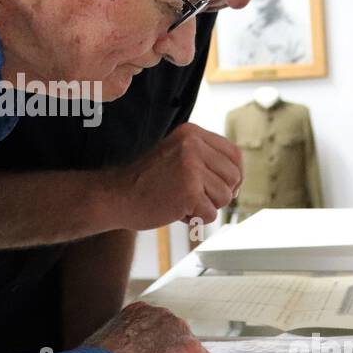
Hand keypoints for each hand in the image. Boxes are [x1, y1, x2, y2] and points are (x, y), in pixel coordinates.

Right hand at [109, 123, 242, 229]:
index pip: (234, 154)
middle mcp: (192, 145)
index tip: (221, 187)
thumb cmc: (146, 182)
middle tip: (193, 197)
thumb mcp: (176, 155)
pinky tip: (175, 210)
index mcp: (192, 133)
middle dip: (218, 194)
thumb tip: (237, 180)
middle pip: (233, 177)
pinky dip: (195, 219)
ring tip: (181, 201)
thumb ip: (204, 159)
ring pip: (225, 197)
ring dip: (205, 207)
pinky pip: (210, 214)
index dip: (234, 176)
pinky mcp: (189, 190)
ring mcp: (191, 166)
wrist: (115, 196)